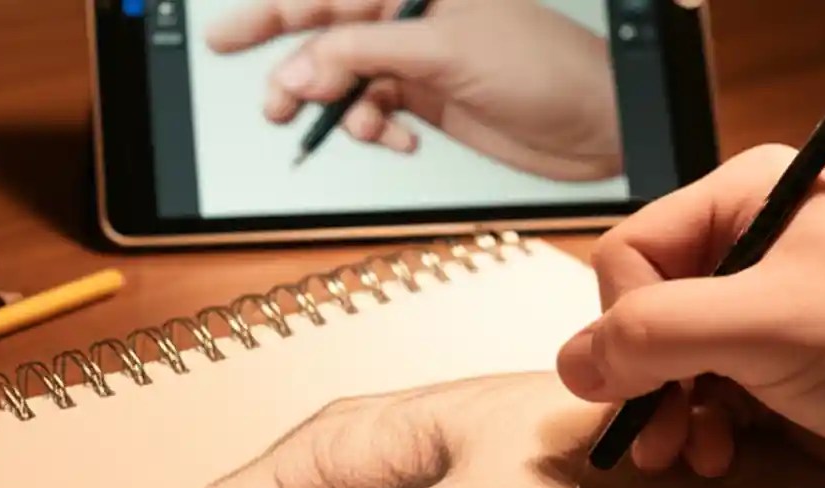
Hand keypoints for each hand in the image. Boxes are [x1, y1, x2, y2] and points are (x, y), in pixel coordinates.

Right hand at [206, 0, 622, 180]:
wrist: (597, 124)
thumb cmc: (545, 67)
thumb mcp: (445, 51)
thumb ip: (364, 52)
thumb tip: (299, 64)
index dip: (271, 14)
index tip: (227, 39)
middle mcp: (412, 17)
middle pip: (328, 37)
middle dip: (297, 71)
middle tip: (274, 106)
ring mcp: (419, 60)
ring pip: (348, 80)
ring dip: (337, 108)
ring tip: (342, 125)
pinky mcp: (429, 100)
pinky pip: (377, 111)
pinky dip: (377, 127)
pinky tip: (397, 135)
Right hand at [558, 144, 824, 487]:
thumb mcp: (764, 326)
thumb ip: (657, 335)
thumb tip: (572, 364)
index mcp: (744, 197)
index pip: (631, 253)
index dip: (624, 321)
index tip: (639, 381)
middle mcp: (742, 245)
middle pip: (639, 310)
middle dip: (642, 378)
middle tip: (651, 434)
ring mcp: (752, 309)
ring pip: (659, 359)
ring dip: (662, 413)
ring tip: (681, 454)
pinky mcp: (762, 365)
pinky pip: (691, 393)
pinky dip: (693, 428)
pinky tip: (716, 453)